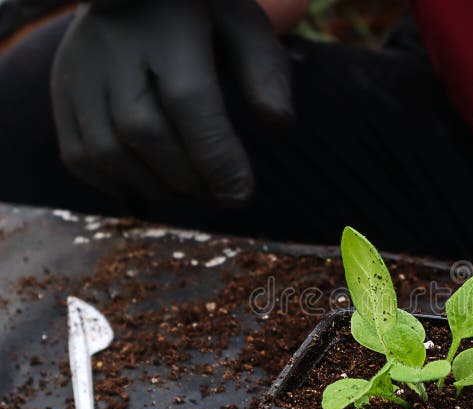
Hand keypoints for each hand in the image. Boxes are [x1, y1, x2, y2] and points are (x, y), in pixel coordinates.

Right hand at [50, 0, 291, 202]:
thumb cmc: (204, 14)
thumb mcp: (245, 28)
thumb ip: (266, 73)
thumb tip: (281, 126)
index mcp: (167, 24)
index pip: (188, 98)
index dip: (215, 155)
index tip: (242, 195)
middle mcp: (111, 45)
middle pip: (142, 131)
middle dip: (188, 177)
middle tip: (220, 192)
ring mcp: (77, 69)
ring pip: (105, 151)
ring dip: (155, 188)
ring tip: (192, 190)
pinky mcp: (60, 91)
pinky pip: (79, 156)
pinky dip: (117, 186)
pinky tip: (153, 187)